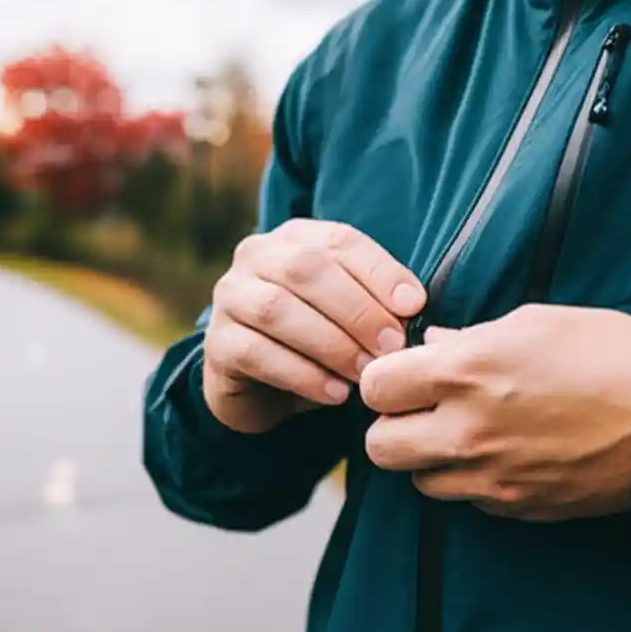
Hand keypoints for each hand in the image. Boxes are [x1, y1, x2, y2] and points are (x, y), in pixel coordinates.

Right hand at [204, 219, 425, 433]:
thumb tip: (411, 305)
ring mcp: (229, 297)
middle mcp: (256, 257)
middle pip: (306, 269)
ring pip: (277, 309)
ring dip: (330, 343)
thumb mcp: (350, 315)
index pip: (339, 240)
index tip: (413, 306)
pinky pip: (256, 353)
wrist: (264, 389)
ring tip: (364, 373)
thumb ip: (376, 302)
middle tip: (391, 346)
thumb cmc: (319, 342)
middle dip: (356, 309)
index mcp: (296, 238)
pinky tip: (334, 394)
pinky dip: (301, 374)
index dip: (379, 271)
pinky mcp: (217, 343)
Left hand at [360, 305, 630, 521]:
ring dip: (430, 458)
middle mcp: (466, 431)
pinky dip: (472, 481)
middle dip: (392, 426)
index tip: (404, 374)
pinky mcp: (516, 506)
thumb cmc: (610, 354)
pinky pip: (467, 501)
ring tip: (464, 433)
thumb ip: (471, 338)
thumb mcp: (536, 323)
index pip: (375, 387)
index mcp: (465, 373)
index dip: (385, 378)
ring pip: (418, 482)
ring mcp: (490, 477)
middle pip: (379, 447)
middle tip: (421, 410)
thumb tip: (433, 348)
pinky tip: (503, 455)